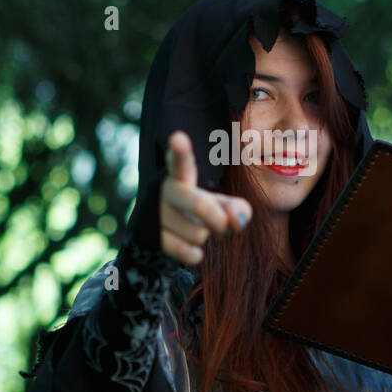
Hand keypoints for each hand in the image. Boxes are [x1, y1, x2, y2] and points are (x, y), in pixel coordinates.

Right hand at [159, 130, 251, 265]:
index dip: (180, 151)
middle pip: (199, 204)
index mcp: (181, 176)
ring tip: (198, 231)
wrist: (165, 230)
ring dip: (206, 237)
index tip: (178, 137)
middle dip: (218, 220)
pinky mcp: (153, 237)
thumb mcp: (221, 205)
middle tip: (223, 226)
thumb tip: (237, 219)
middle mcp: (165, 191)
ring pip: (197, 233)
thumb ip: (237, 209)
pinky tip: (192, 249)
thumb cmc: (199, 211)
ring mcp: (157, 214)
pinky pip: (185, 251)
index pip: (181, 162)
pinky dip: (195, 254)